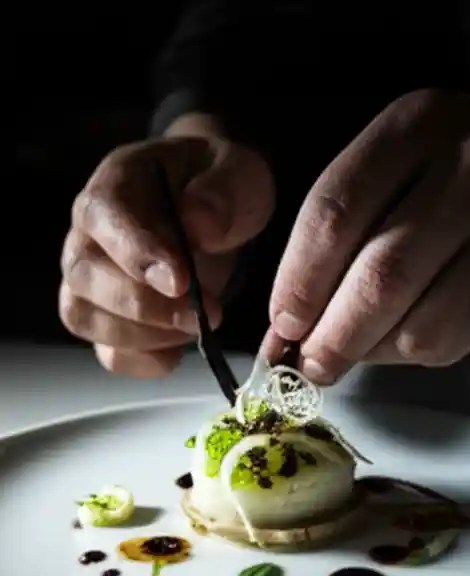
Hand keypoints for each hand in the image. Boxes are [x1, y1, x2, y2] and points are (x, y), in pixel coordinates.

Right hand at [59, 116, 273, 376]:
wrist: (220, 205)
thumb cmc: (222, 183)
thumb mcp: (237, 173)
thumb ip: (221, 192)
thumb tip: (199, 225)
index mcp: (117, 185)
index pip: (104, 216)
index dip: (136, 252)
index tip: (180, 281)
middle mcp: (89, 234)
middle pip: (85, 277)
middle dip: (144, 305)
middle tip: (203, 314)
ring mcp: (92, 279)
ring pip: (86, 318)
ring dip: (143, 336)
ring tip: (198, 327)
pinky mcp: (111, 317)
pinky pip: (107, 351)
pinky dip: (142, 361)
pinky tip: (180, 351)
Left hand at [263, 76, 469, 383]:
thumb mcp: (421, 140)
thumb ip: (359, 203)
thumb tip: (293, 306)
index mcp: (423, 123)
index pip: (337, 212)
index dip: (297, 279)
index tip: (280, 320)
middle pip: (377, 279)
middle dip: (330, 334)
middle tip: (305, 361)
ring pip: (416, 324)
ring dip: (369, 353)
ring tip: (348, 353)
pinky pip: (453, 340)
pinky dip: (411, 353)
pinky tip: (401, 337)